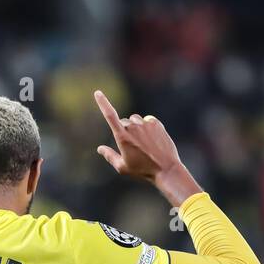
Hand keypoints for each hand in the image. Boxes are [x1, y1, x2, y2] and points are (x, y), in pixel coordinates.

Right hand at [94, 89, 201, 204]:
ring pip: (135, 120)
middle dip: (125, 130)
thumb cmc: (142, 170)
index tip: (97, 93)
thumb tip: (100, 148)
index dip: (102, 103)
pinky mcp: (155, 123)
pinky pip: (147, 120)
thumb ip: (110, 156)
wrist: (166, 169)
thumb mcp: (123, 167)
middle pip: (123, 122)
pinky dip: (147, 127)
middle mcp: (132, 127)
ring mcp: (144, 124)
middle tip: (134, 146)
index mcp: (122, 137)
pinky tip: (152, 140)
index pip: (109, 115)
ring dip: (136, 128)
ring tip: (144, 143)